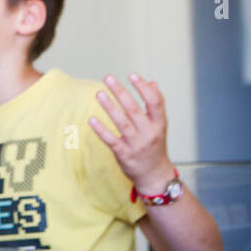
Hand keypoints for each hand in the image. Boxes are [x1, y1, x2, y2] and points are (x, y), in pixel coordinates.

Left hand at [88, 73, 173, 191]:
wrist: (154, 175)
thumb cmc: (155, 145)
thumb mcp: (159, 125)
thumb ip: (155, 104)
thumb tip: (152, 82)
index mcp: (159, 124)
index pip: (155, 102)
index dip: (144, 88)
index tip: (132, 75)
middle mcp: (149, 133)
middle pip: (134, 109)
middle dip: (121, 92)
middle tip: (108, 78)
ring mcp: (137, 144)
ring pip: (122, 123)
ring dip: (109, 107)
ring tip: (99, 93)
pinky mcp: (124, 154)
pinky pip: (111, 140)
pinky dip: (101, 130)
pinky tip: (91, 119)